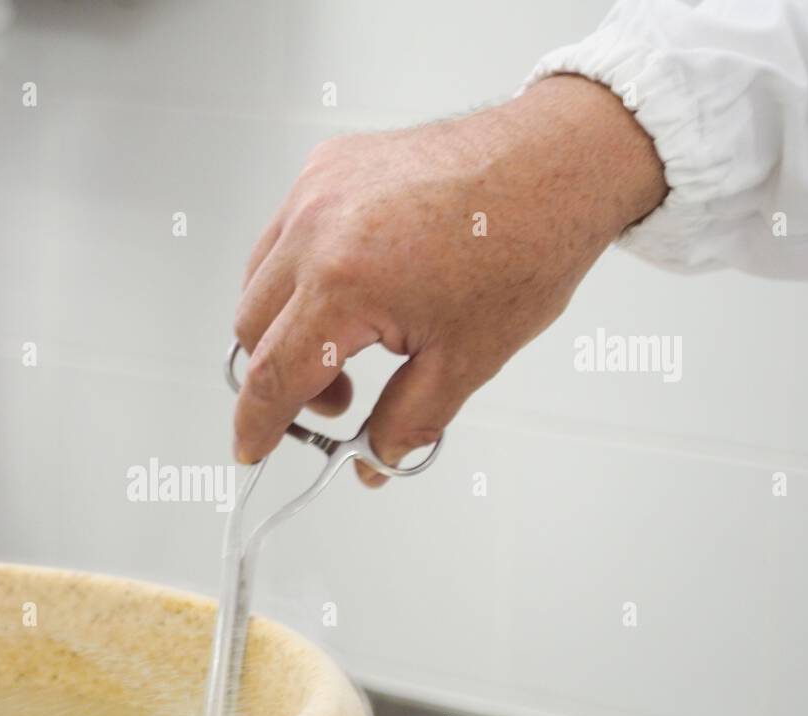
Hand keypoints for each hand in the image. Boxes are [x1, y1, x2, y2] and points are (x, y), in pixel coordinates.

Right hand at [232, 75, 667, 483]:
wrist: (557, 163)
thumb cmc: (525, 245)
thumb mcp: (466, 361)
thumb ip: (406, 422)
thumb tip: (372, 460)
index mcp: (344, 282)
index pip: (272, 375)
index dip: (258, 424)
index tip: (254, 448)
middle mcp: (316, 229)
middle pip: (250, 330)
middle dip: (281, 379)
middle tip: (340, 399)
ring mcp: (316, 191)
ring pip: (257, 282)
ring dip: (284, 326)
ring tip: (350, 343)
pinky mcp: (327, 167)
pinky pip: (282, 235)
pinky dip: (299, 275)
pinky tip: (351, 287)